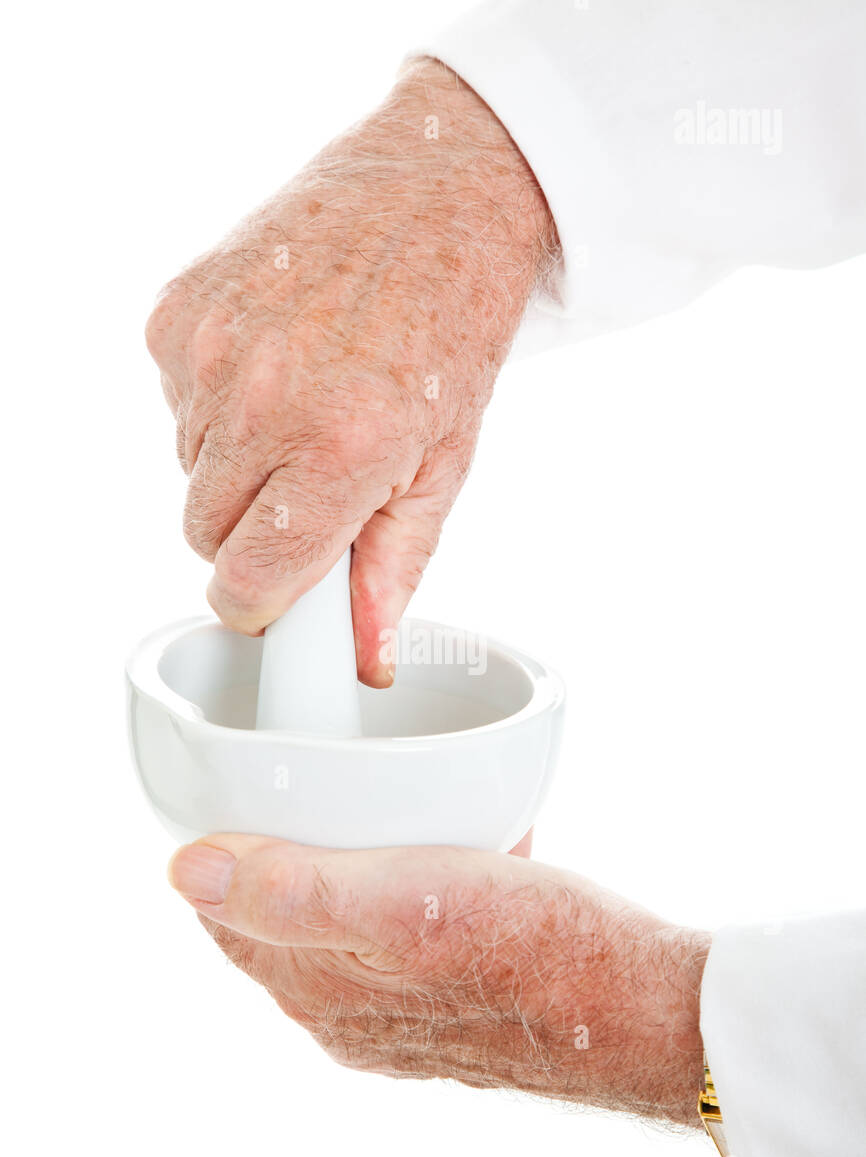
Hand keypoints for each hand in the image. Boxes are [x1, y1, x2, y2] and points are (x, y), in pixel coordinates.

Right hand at [146, 58, 556, 685]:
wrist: (432, 194)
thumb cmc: (451, 330)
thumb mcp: (443, 464)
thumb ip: (393, 568)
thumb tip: (365, 659)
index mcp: (338, 451)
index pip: (244, 584)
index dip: (261, 600)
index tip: (281, 587)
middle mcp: (262, 402)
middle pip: (205, 535)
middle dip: (252, 529)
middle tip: (311, 480)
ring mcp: (209, 351)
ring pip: (188, 470)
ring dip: (234, 463)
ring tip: (302, 404)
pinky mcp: (175, 312)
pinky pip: (173, 404)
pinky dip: (214, 401)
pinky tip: (274, 360)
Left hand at [168, 836, 708, 1125]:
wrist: (643, 1010)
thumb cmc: (531, 948)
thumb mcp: (401, 904)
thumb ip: (292, 891)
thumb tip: (185, 870)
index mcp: (319, 994)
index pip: (232, 916)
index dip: (233, 847)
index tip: (255, 785)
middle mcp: (350, 1018)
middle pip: (287, 918)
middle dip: (296, 851)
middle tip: (327, 784)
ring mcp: (404, 1019)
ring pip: (349, 925)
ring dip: (362, 866)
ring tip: (401, 811)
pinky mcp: (456, 1007)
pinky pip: (409, 938)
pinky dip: (419, 891)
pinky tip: (464, 853)